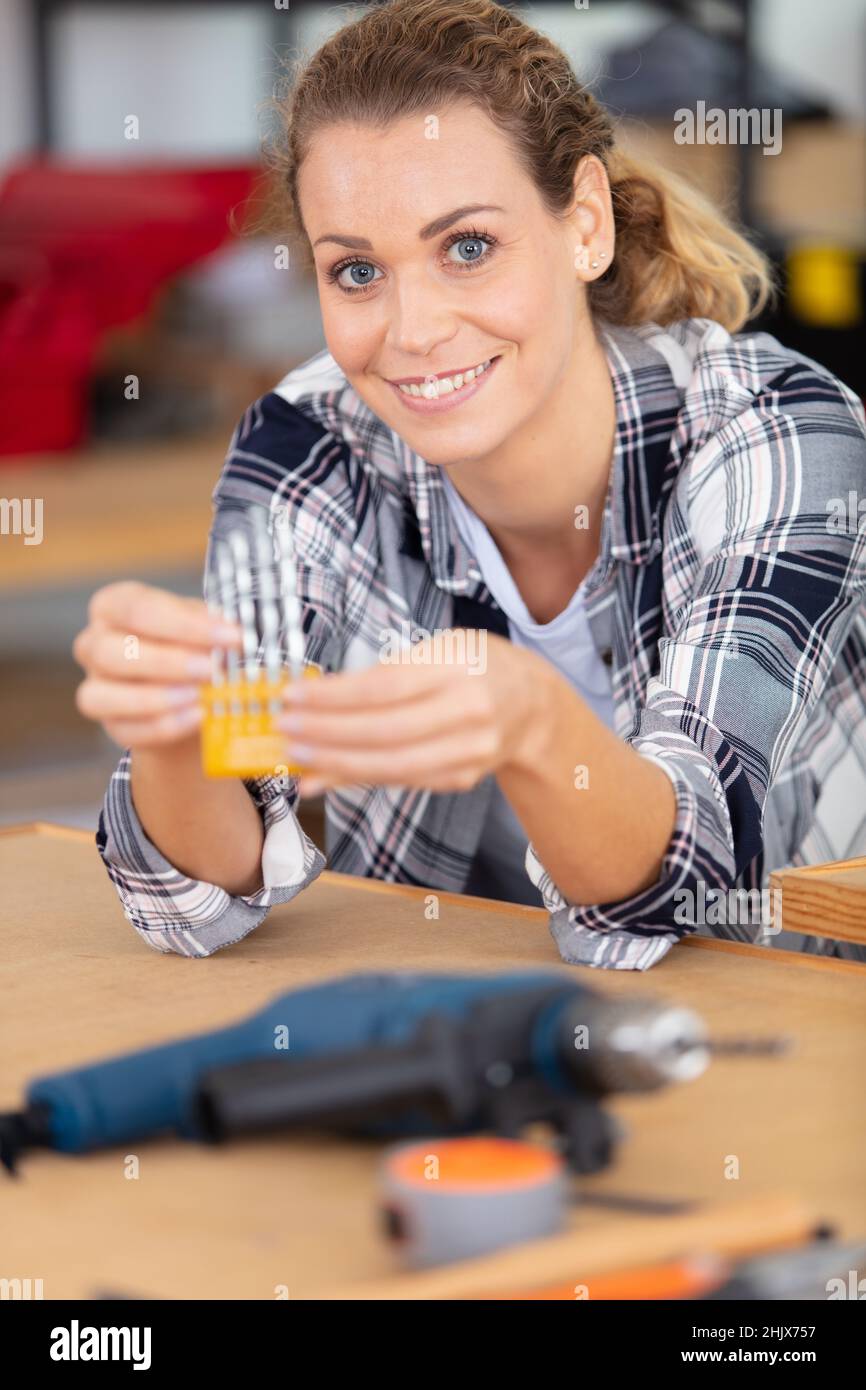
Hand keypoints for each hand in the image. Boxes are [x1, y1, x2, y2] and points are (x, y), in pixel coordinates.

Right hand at [73, 581, 240, 749]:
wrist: (191, 696)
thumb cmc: (193, 648)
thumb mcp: (203, 628)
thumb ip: (211, 629)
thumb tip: (232, 639)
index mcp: (114, 606)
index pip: (136, 608)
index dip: (184, 624)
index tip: (231, 636)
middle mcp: (94, 643)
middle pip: (112, 651)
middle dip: (168, 662)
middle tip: (212, 669)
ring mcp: (94, 686)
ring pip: (104, 694)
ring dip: (157, 697)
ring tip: (201, 697)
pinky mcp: (110, 724)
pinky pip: (125, 728)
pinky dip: (164, 725)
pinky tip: (196, 718)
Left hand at [277, 630, 547, 795]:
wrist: (533, 704)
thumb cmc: (474, 665)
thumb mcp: (438, 648)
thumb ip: (387, 672)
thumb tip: (321, 697)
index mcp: (458, 668)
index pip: (385, 687)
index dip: (334, 697)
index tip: (292, 698)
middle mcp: (468, 712)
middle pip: (385, 731)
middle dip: (327, 735)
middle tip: (284, 732)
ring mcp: (469, 751)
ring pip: (393, 765)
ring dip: (337, 764)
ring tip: (295, 759)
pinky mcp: (462, 778)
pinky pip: (402, 780)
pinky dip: (358, 780)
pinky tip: (323, 777)